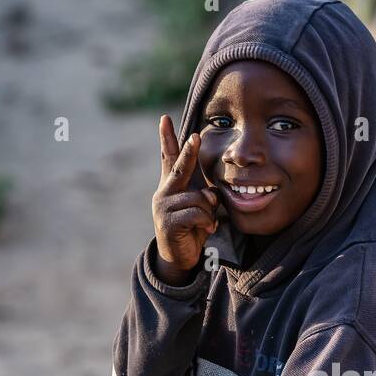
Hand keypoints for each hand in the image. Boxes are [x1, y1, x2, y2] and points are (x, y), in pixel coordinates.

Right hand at [151, 115, 218, 281]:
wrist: (179, 257)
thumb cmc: (191, 228)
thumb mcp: (200, 208)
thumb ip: (205, 196)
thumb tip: (212, 193)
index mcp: (172, 185)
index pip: (168, 157)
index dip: (167, 138)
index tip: (165, 119)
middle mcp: (164, 192)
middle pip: (180, 167)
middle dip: (189, 152)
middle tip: (196, 137)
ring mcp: (164, 207)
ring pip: (198, 198)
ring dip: (209, 211)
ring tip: (207, 222)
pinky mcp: (168, 222)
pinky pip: (197, 214)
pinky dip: (207, 222)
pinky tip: (206, 229)